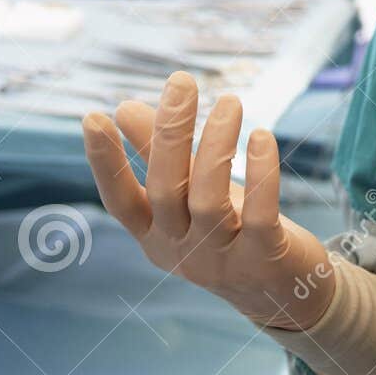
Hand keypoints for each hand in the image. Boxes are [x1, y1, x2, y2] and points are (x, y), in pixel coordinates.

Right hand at [82, 72, 335, 331]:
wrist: (283, 293)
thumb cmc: (229, 232)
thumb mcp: (190, 194)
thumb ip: (158, 155)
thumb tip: (123, 107)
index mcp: (155, 235)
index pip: (120, 201)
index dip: (105, 163)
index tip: (92, 117)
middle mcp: (181, 251)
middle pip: (166, 191)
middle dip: (170, 133)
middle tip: (181, 81)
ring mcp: (221, 260)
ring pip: (209, 200)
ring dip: (217, 145)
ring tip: (230, 101)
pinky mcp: (264, 259)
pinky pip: (259, 214)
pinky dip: (260, 174)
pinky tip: (261, 137)